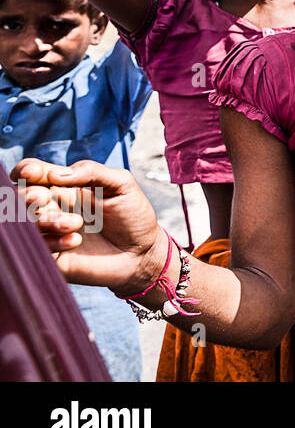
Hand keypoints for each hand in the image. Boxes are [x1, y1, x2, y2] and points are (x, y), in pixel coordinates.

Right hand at [10, 158, 168, 295]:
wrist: (142, 250)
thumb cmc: (131, 213)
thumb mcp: (120, 184)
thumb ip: (92, 171)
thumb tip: (56, 174)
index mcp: (63, 186)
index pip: (30, 173)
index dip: (26, 170)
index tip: (33, 172)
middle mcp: (50, 207)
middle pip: (19, 197)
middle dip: (26, 195)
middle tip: (43, 197)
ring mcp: (49, 232)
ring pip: (24, 224)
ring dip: (46, 220)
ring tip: (76, 223)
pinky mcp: (51, 256)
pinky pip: (38, 248)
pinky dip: (53, 242)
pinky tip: (76, 240)